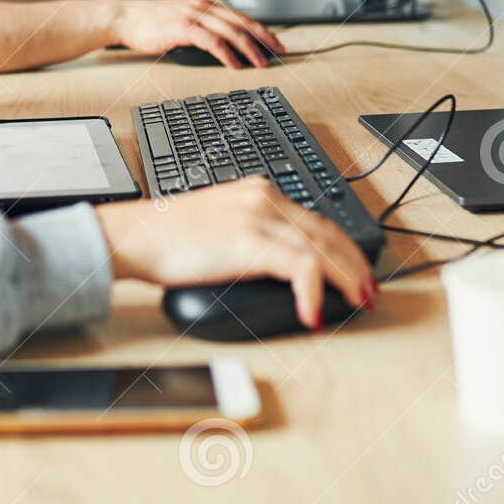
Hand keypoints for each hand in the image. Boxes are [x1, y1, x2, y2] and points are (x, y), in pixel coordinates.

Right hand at [95, 177, 375, 328]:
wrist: (134, 235)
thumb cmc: (165, 238)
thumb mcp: (218, 226)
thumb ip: (249, 235)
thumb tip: (276, 269)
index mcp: (257, 190)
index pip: (316, 219)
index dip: (342, 248)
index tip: (354, 270)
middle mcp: (264, 197)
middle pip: (328, 231)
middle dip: (354, 264)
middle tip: (368, 291)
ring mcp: (258, 217)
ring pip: (322, 248)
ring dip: (346, 279)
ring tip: (357, 302)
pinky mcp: (249, 242)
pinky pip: (301, 267)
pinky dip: (314, 292)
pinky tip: (314, 313)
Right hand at [111, 0, 284, 68]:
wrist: (125, 18)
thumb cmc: (149, 23)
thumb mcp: (181, 19)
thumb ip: (201, 26)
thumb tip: (221, 44)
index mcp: (205, 4)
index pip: (240, 17)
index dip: (261, 30)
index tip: (275, 43)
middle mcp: (203, 7)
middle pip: (241, 23)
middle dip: (263, 38)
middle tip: (279, 52)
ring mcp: (193, 16)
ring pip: (231, 32)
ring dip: (250, 49)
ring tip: (261, 62)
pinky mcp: (183, 28)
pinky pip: (213, 41)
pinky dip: (227, 54)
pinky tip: (235, 65)